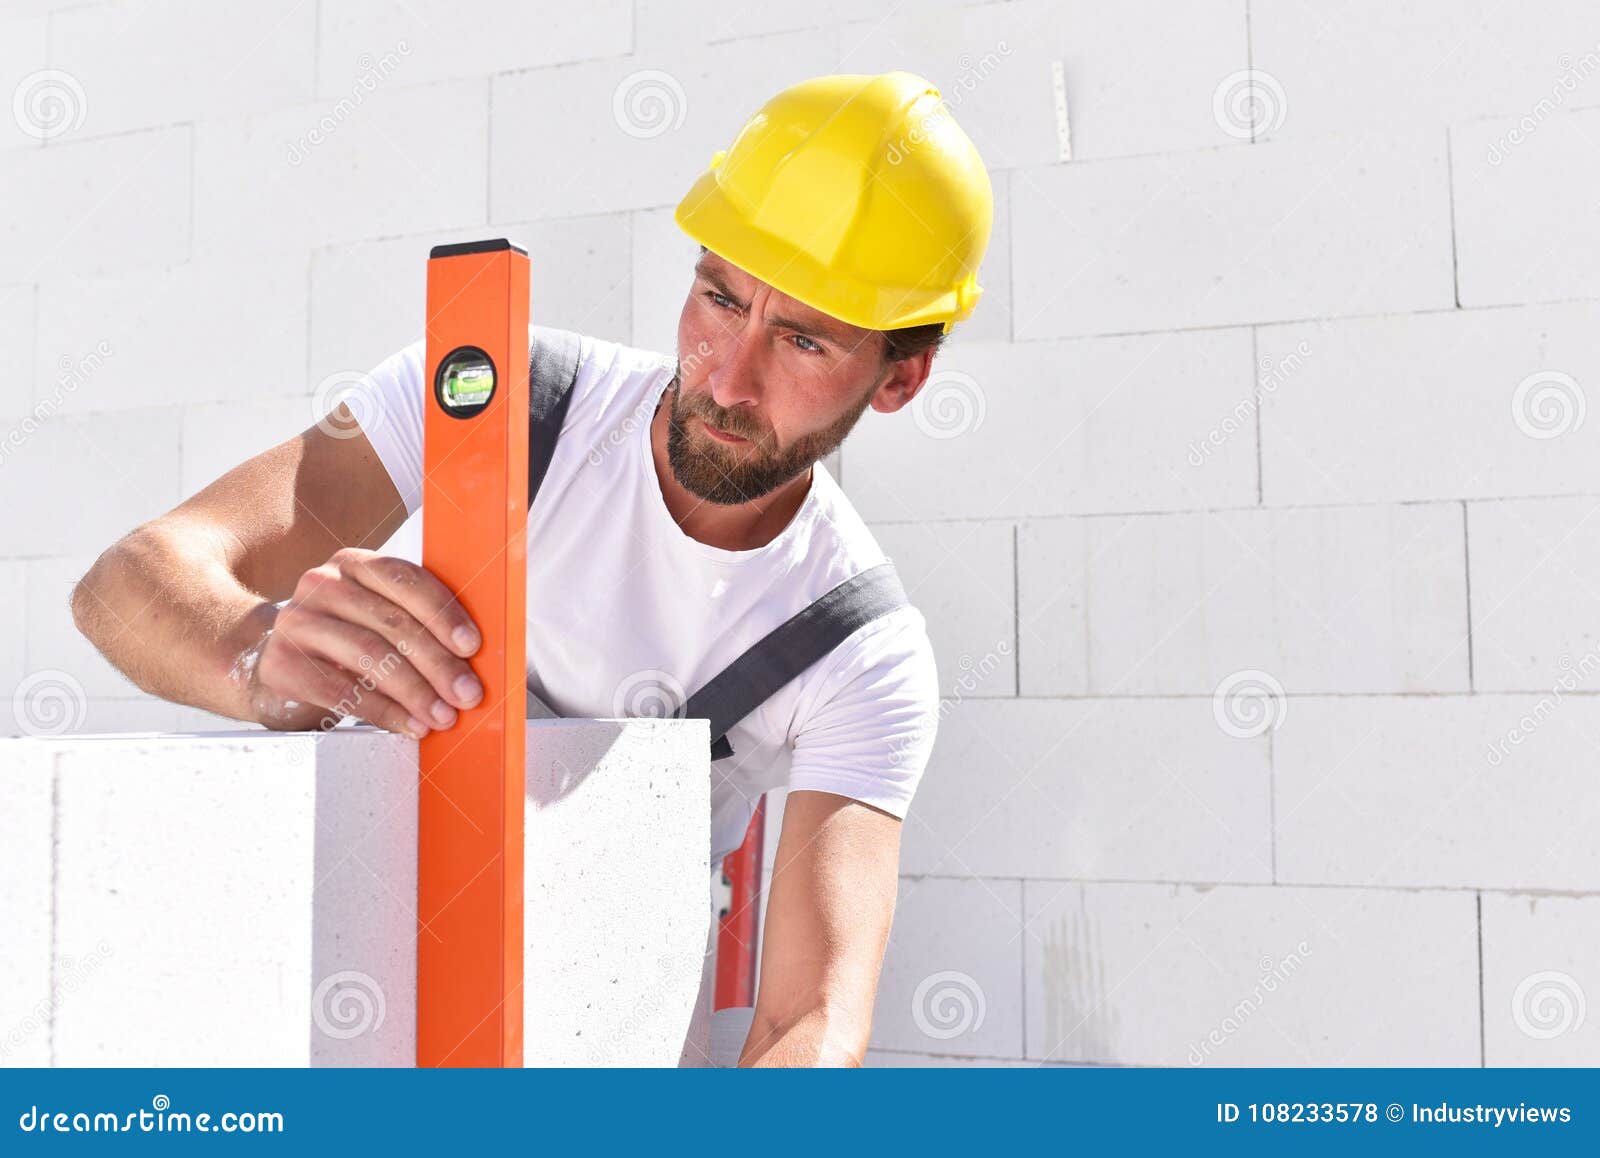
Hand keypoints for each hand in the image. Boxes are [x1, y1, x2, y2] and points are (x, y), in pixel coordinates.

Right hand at [240, 548, 484, 738]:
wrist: (278, 665)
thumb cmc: (344, 641)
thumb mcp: (377, 619)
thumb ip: (416, 623)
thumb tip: (472, 660)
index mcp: (354, 564)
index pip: (405, 579)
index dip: (443, 613)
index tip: (472, 646)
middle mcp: (321, 584)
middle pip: (391, 621)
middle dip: (438, 662)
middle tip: (467, 693)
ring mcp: (296, 621)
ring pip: (368, 654)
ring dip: (414, 691)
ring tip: (442, 715)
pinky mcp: (280, 663)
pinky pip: (340, 690)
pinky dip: (382, 711)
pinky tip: (408, 724)